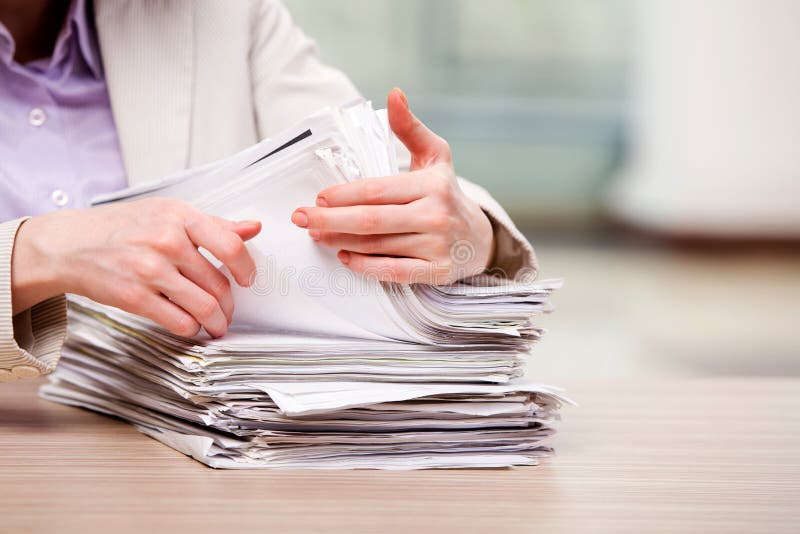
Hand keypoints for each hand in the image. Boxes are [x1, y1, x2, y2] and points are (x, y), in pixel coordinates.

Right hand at [11, 198, 260, 337]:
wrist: (69, 244)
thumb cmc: (120, 226)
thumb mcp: (167, 213)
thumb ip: (213, 224)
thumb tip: (252, 228)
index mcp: (179, 217)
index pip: (231, 245)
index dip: (247, 268)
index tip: (248, 279)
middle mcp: (167, 242)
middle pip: (219, 284)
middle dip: (230, 304)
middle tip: (229, 310)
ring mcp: (150, 271)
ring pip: (204, 307)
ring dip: (216, 322)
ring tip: (216, 324)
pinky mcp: (135, 298)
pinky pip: (179, 322)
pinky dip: (191, 329)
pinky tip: (191, 326)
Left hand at [291, 88, 494, 284]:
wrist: (478, 237)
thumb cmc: (447, 192)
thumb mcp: (435, 156)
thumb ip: (409, 128)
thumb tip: (393, 94)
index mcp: (431, 185)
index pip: (378, 190)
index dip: (344, 195)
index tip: (319, 197)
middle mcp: (435, 215)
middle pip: (371, 221)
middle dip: (330, 220)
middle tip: (302, 218)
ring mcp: (436, 246)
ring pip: (377, 246)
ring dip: (340, 241)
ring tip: (317, 235)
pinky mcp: (436, 272)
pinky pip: (392, 271)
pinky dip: (364, 266)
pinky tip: (344, 256)